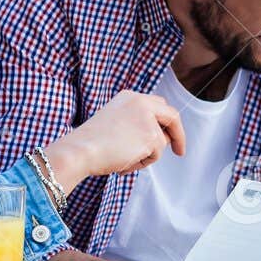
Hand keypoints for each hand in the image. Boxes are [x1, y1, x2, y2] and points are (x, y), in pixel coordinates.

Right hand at [42, 91, 184, 190]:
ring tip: (122, 158)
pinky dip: (141, 163)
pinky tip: (123, 161)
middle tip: (179, 151)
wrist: (80, 150)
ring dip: (146, 155)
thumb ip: (135, 123)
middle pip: (172, 116)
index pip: (158, 104)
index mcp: (130, 97)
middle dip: (178, 135)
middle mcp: (142, 102)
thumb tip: (156, 139)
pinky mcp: (152, 136)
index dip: (166, 121)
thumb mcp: (115, 123)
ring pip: (161, 142)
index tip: (170, 134)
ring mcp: (148, 119)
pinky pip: (155, 156)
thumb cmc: (90, 143)